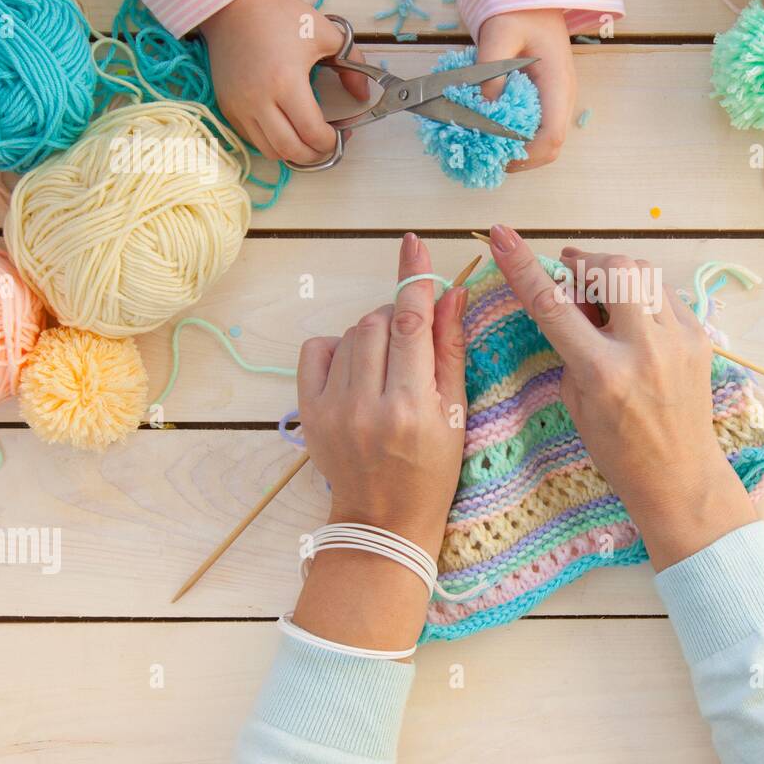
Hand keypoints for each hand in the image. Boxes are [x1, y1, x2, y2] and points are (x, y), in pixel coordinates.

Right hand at [200, 0, 369, 166]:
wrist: (232, 4)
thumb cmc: (279, 15)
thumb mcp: (326, 33)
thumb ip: (353, 65)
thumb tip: (363, 95)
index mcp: (285, 81)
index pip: (312, 132)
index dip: (332, 142)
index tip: (343, 134)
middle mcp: (258, 99)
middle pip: (290, 150)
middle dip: (315, 155)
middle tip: (328, 144)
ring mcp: (239, 104)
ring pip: (269, 150)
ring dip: (293, 152)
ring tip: (308, 139)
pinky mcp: (227, 105)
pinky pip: (252, 138)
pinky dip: (272, 141)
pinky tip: (286, 127)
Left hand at [291, 233, 467, 650]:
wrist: (384, 519)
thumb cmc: (432, 470)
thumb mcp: (456, 413)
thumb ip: (451, 351)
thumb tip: (451, 294)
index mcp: (413, 406)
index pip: (411, 323)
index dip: (413, 278)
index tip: (414, 244)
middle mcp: (369, 404)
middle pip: (378, 323)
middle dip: (398, 317)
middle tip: (413, 342)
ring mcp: (332, 408)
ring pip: (351, 333)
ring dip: (372, 333)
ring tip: (389, 365)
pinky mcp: (307, 411)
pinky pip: (317, 350)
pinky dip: (338, 346)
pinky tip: (356, 368)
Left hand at [476, 9, 574, 171]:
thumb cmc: (518, 11)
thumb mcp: (499, 34)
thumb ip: (490, 70)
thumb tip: (483, 107)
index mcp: (557, 84)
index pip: (553, 136)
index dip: (527, 154)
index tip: (498, 156)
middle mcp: (563, 96)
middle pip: (552, 146)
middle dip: (522, 158)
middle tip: (489, 158)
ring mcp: (557, 98)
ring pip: (546, 139)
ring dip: (520, 149)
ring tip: (490, 148)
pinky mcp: (547, 96)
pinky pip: (538, 126)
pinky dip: (518, 136)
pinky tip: (495, 132)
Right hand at [487, 225, 757, 569]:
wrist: (680, 476)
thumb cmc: (618, 449)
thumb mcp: (577, 401)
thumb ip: (571, 345)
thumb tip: (573, 299)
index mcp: (603, 373)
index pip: (554, 305)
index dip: (522, 266)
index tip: (502, 235)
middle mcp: (644, 350)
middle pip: (614, 267)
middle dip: (588, 262)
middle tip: (573, 274)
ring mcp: (678, 340)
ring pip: (643, 272)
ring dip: (616, 275)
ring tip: (604, 299)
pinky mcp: (700, 338)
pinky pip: (665, 294)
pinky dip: (643, 296)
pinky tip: (634, 320)